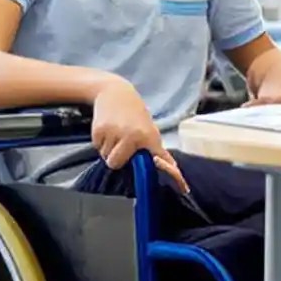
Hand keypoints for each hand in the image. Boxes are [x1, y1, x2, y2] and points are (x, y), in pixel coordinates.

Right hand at [91, 76, 188, 193]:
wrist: (115, 93)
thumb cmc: (135, 115)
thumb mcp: (150, 131)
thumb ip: (158, 153)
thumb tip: (173, 171)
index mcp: (148, 137)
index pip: (159, 159)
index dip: (169, 173)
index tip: (183, 188)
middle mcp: (132, 135)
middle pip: (116, 164)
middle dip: (117, 158)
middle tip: (122, 144)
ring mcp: (114, 133)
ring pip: (106, 157)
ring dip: (109, 150)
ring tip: (116, 134)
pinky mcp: (99, 131)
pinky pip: (97, 148)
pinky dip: (101, 143)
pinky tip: (108, 131)